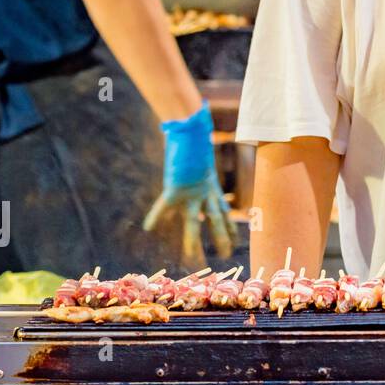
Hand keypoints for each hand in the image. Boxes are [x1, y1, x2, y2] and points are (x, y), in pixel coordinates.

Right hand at [143, 102, 233, 262]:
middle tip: (227, 255)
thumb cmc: (195, 138)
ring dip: (192, 240)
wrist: (190, 128)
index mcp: (210, 185)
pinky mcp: (175, 186)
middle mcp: (204, 191)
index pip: (222, 209)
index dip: (229, 223)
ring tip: (191, 256)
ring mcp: (190, 191)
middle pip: (216, 219)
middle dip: (222, 237)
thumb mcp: (201, 153)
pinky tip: (148, 227)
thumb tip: (203, 141)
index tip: (236, 237)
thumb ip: (200, 158)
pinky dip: (155, 216)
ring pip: (192, 221)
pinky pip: (163, 205)